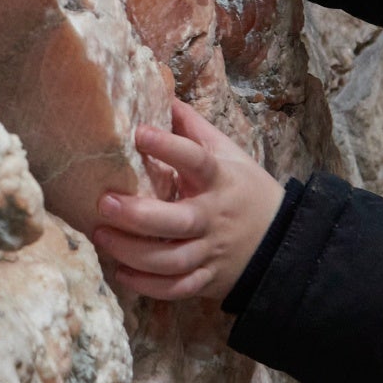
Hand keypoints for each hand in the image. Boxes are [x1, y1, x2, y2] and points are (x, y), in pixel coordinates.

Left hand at [89, 99, 285, 301]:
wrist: (281, 242)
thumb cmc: (246, 190)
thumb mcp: (230, 155)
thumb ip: (195, 129)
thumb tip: (163, 94)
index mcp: (220, 180)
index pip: (196, 160)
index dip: (169, 146)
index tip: (138, 132)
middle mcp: (214, 218)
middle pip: (176, 221)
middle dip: (137, 215)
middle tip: (104, 202)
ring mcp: (211, 252)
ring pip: (170, 260)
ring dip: (132, 252)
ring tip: (101, 235)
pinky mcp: (208, 280)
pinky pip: (176, 288)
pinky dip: (147, 285)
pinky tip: (121, 271)